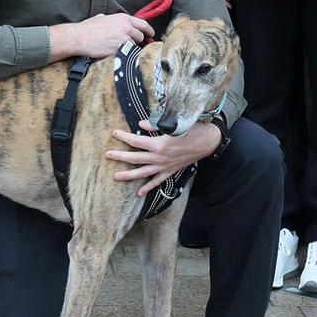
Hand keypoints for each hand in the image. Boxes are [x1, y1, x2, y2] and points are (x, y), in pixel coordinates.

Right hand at [50, 12, 154, 60]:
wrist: (79, 37)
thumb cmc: (88, 28)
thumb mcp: (101, 18)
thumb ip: (111, 19)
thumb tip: (110, 20)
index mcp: (123, 18)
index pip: (143, 24)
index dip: (149, 30)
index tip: (151, 34)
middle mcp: (126, 28)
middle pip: (140, 36)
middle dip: (137, 41)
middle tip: (131, 44)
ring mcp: (124, 39)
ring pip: (134, 46)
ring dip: (129, 48)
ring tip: (119, 49)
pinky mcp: (120, 50)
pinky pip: (127, 54)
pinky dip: (124, 55)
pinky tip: (116, 54)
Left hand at [106, 119, 222, 194]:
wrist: (208, 142)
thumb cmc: (192, 130)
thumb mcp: (175, 124)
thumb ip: (156, 125)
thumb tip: (141, 124)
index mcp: (160, 144)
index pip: (136, 141)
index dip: (124, 137)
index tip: (114, 133)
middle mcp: (160, 158)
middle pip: (135, 158)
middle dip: (120, 156)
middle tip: (107, 155)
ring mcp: (165, 167)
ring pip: (143, 173)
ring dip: (129, 175)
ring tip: (116, 176)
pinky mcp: (171, 171)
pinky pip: (157, 181)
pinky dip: (148, 187)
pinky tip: (139, 192)